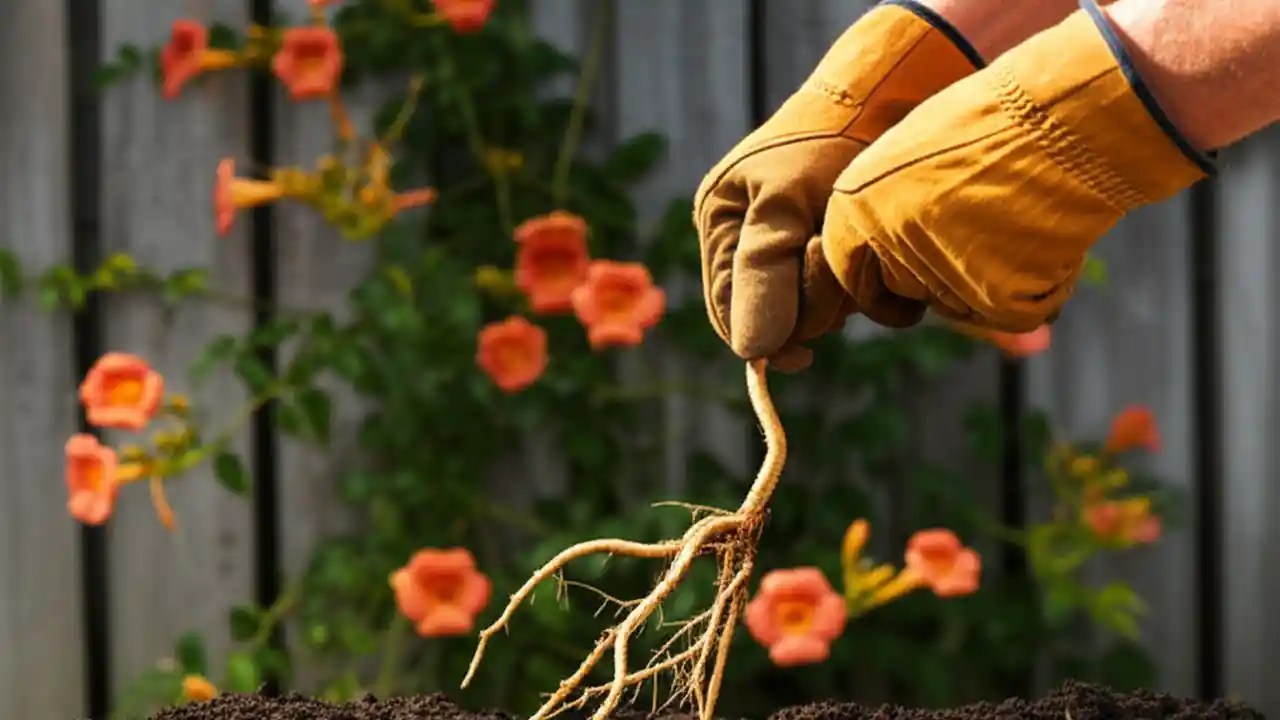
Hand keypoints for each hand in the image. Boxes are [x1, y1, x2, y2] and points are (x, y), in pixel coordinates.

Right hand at [693, 0, 982, 370]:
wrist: (893, 101)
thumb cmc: (830, 141)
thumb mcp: (785, 201)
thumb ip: (762, 270)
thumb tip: (749, 350)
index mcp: (721, 226)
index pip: (728, 313)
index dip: (763, 339)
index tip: (803, 355)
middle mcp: (752, 242)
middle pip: (774, 320)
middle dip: (809, 303)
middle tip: (832, 258)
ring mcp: (795, 250)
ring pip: (814, 314)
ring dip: (841, 294)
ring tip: (857, 247)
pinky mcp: (836, 254)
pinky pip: (848, 301)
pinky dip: (867, 291)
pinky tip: (879, 265)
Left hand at [821, 0, 1213, 333]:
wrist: (1070, 116)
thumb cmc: (998, 119)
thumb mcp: (921, 151)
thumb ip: (894, 204)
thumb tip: (890, 254)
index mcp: (855, 204)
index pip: (849, 268)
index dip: (879, 277)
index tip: (905, 277)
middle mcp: (889, 243)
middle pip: (906, 288)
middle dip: (938, 273)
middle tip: (984, 230)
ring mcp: (941, 274)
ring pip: (958, 305)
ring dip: (987, 280)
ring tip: (1022, 220)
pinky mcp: (995, 300)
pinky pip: (1010, 315)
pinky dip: (1035, 290)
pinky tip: (1050, 243)